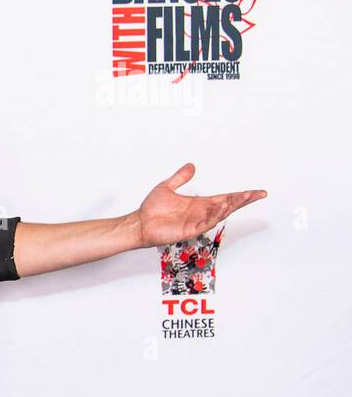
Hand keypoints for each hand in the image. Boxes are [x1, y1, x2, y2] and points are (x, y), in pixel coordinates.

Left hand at [134, 163, 266, 247]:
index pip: (225, 198)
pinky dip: (215, 215)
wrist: (139, 223)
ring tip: (242, 197)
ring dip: (231, 206)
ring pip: (219, 214)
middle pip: (227, 206)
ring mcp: (196, 222)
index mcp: (199, 204)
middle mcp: (201, 213)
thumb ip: (180, 177)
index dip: (241, 196)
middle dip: (243, 200)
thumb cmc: (151, 209)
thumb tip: (192, 165)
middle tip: (257, 194)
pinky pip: (206, 223)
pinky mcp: (189, 230)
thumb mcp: (167, 187)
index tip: (257, 192)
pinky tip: (222, 207)